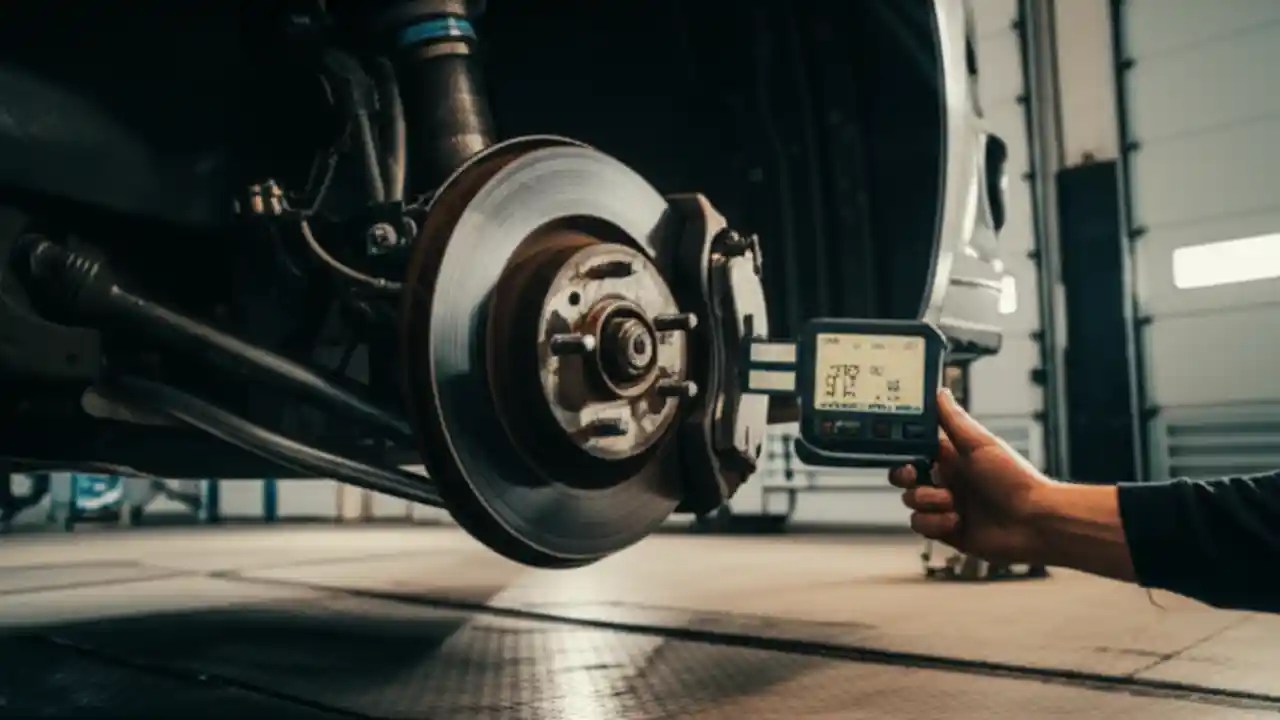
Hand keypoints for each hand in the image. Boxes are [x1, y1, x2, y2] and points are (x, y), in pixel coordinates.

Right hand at [890, 389, 1056, 563]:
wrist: (1034, 523)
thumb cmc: (1015, 480)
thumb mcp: (981, 444)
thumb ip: (954, 420)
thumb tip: (940, 392)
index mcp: (953, 458)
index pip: (916, 450)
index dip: (904, 451)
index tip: (905, 453)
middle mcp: (948, 482)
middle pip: (906, 478)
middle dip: (906, 478)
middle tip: (917, 477)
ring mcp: (946, 507)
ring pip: (912, 502)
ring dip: (927, 502)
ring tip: (951, 503)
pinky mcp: (948, 531)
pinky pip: (922, 526)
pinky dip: (935, 523)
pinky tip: (956, 521)